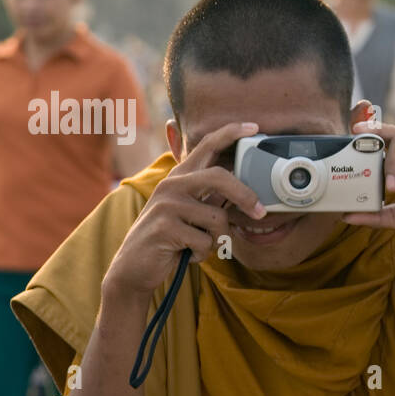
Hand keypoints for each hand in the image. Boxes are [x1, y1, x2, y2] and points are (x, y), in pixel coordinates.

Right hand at [103, 121, 266, 299]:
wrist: (134, 268)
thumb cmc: (170, 240)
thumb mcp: (190, 213)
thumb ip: (210, 198)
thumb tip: (246, 192)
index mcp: (180, 177)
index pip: (206, 145)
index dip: (230, 133)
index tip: (254, 127)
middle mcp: (171, 184)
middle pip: (219, 177)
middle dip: (245, 195)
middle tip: (260, 212)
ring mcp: (166, 204)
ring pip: (217, 218)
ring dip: (217, 239)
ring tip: (199, 245)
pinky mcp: (164, 227)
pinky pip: (205, 241)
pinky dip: (204, 254)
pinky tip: (188, 255)